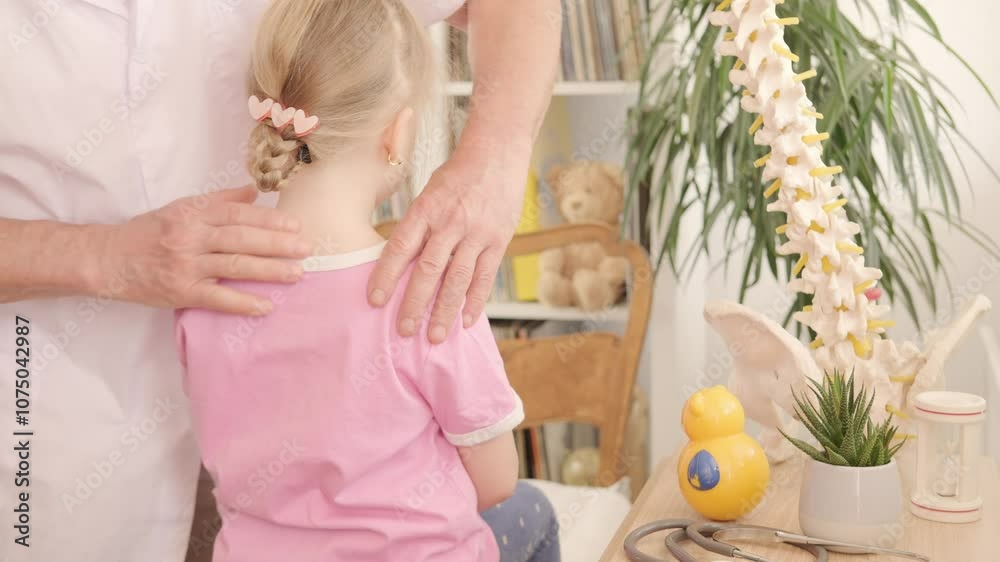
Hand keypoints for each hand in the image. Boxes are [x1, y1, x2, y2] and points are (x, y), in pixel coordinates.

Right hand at [90, 186, 311, 314]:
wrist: (108, 259)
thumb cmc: (149, 232)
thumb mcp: (181, 208)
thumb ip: (219, 201)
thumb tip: (254, 191)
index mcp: (192, 214)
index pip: (237, 214)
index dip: (268, 220)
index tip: (295, 225)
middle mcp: (190, 237)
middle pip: (241, 239)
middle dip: (277, 244)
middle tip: (306, 248)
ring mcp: (186, 265)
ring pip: (234, 266)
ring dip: (269, 270)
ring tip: (297, 274)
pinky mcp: (180, 291)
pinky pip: (217, 298)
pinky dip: (243, 302)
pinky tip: (266, 305)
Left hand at [368, 145, 526, 342]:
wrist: (498, 151)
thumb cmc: (457, 174)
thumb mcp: (430, 193)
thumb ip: (419, 226)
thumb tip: (402, 264)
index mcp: (427, 208)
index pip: (401, 246)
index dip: (386, 275)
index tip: (375, 300)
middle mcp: (451, 222)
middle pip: (429, 270)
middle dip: (415, 303)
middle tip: (403, 330)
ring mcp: (477, 233)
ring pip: (458, 279)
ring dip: (445, 311)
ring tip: (435, 337)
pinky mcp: (499, 240)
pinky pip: (486, 277)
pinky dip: (475, 301)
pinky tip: (466, 321)